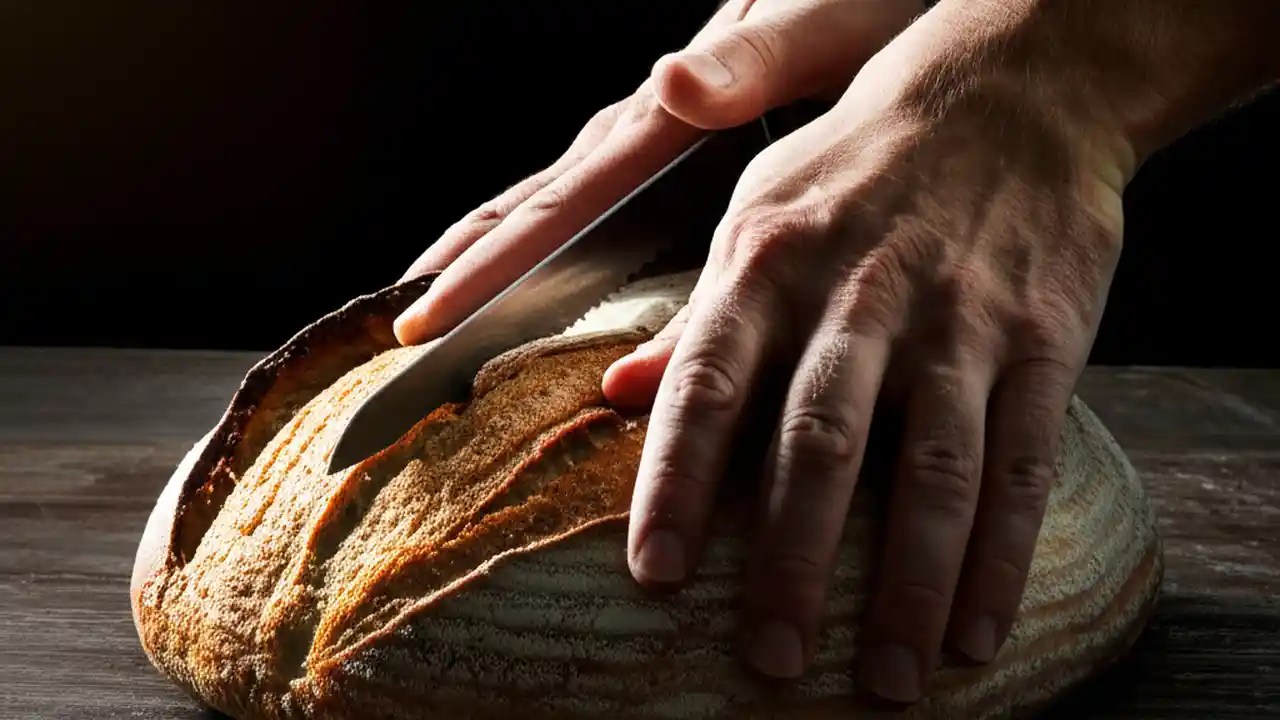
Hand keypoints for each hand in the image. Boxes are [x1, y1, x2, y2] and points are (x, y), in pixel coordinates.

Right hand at [392, 0, 923, 344]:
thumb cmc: (870, 2)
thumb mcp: (826, 28)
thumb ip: (752, 60)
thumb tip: (670, 83)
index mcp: (666, 115)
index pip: (556, 204)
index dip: (488, 266)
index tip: (426, 317)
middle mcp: (642, 127)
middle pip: (530, 207)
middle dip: (462, 269)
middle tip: (398, 332)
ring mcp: (653, 136)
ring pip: (550, 202)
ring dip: (489, 254)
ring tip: (438, 307)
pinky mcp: (677, 143)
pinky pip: (594, 202)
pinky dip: (545, 241)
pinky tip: (539, 273)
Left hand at [604, 0, 1135, 702]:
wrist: (1010, 92)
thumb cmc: (861, 164)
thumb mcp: (760, 210)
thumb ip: (697, 313)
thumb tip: (618, 396)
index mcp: (770, 261)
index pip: (709, 385)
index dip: (676, 483)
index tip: (655, 575)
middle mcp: (860, 292)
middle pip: (818, 445)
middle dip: (792, 562)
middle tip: (771, 659)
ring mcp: (958, 318)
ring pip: (930, 470)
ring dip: (907, 585)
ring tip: (888, 681)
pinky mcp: (1042, 337)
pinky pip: (1021, 460)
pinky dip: (1001, 554)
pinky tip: (978, 632)